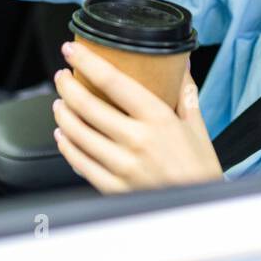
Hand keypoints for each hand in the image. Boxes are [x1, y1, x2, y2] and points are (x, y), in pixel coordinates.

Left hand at [52, 41, 223, 193]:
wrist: (200, 210)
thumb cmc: (200, 169)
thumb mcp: (197, 126)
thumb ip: (185, 93)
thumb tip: (182, 64)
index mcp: (157, 118)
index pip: (112, 81)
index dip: (86, 61)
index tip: (72, 50)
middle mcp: (137, 140)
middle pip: (86, 105)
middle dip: (67, 86)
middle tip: (62, 77)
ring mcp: (122, 165)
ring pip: (77, 133)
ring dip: (62, 114)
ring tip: (60, 104)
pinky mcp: (114, 187)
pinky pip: (79, 163)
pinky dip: (66, 146)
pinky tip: (64, 136)